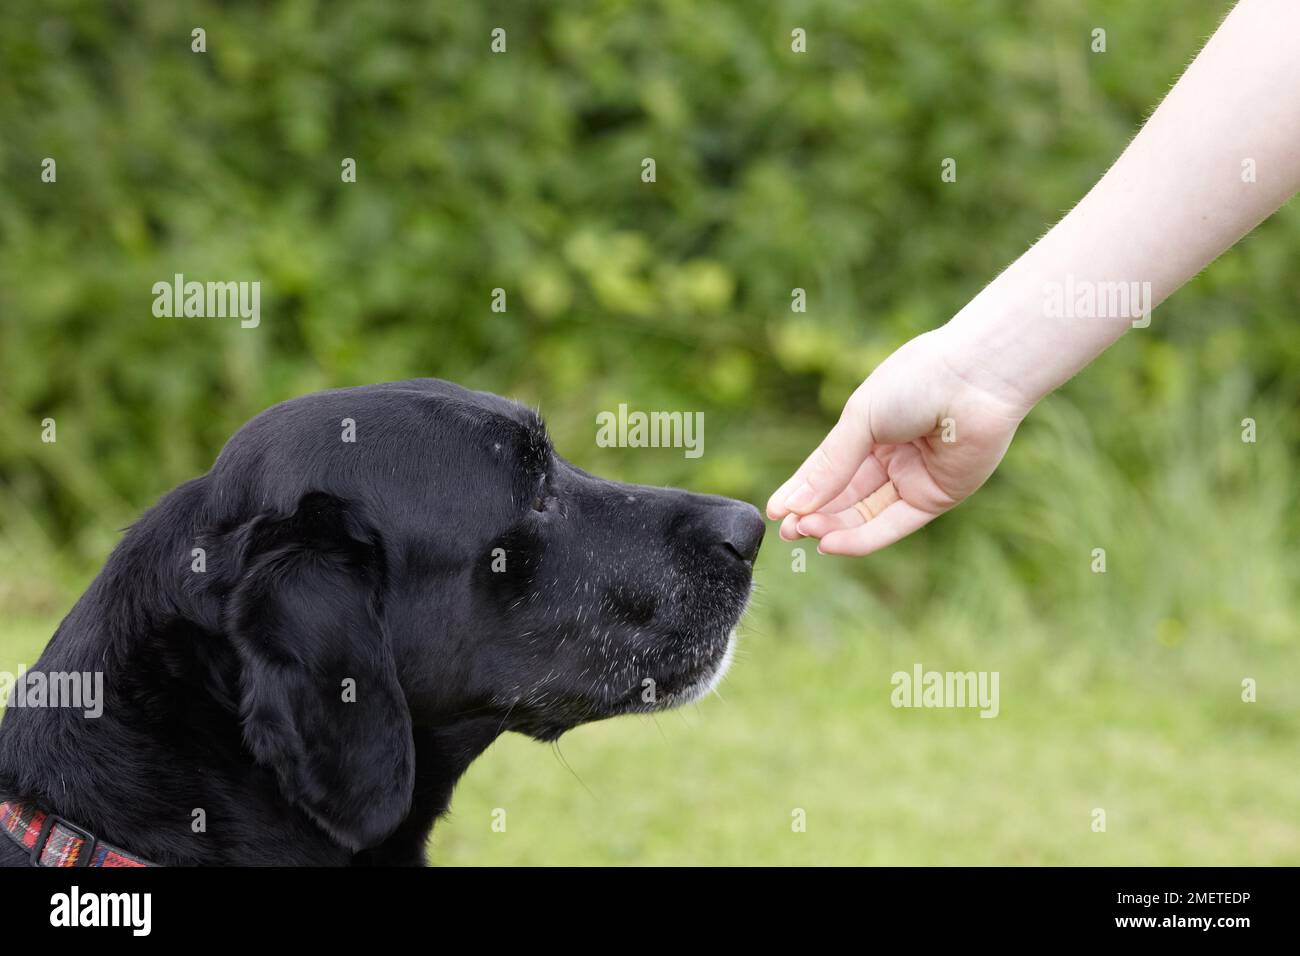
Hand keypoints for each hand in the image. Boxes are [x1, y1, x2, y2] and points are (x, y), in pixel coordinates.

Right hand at [765, 328, 1031, 555]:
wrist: (974, 378)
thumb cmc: (917, 382)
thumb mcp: (860, 419)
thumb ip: (829, 465)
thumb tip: (793, 504)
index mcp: (870, 429)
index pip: (829, 469)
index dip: (803, 491)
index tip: (776, 512)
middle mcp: (891, 456)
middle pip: (846, 496)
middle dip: (816, 514)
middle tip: (789, 530)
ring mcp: (914, 478)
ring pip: (867, 514)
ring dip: (835, 528)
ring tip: (807, 535)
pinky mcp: (936, 498)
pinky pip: (894, 523)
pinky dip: (864, 538)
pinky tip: (834, 543)